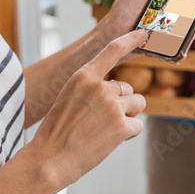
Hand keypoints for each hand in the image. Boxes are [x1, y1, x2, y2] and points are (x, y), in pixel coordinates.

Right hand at [29, 29, 148, 190]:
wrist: (48, 160)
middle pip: (128, 89)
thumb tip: (120, 91)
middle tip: (101, 122)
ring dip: (128, 116)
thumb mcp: (68, 99)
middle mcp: (100, 87)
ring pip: (138, 104)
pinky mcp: (121, 126)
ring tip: (106, 130)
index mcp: (83, 76)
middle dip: (122, 104)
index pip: (112, 50)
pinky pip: (137, 125)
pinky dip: (128, 134)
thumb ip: (92, 89)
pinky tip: (109, 141)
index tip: (145, 33)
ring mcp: (112, 106)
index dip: (131, 39)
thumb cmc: (56, 132)